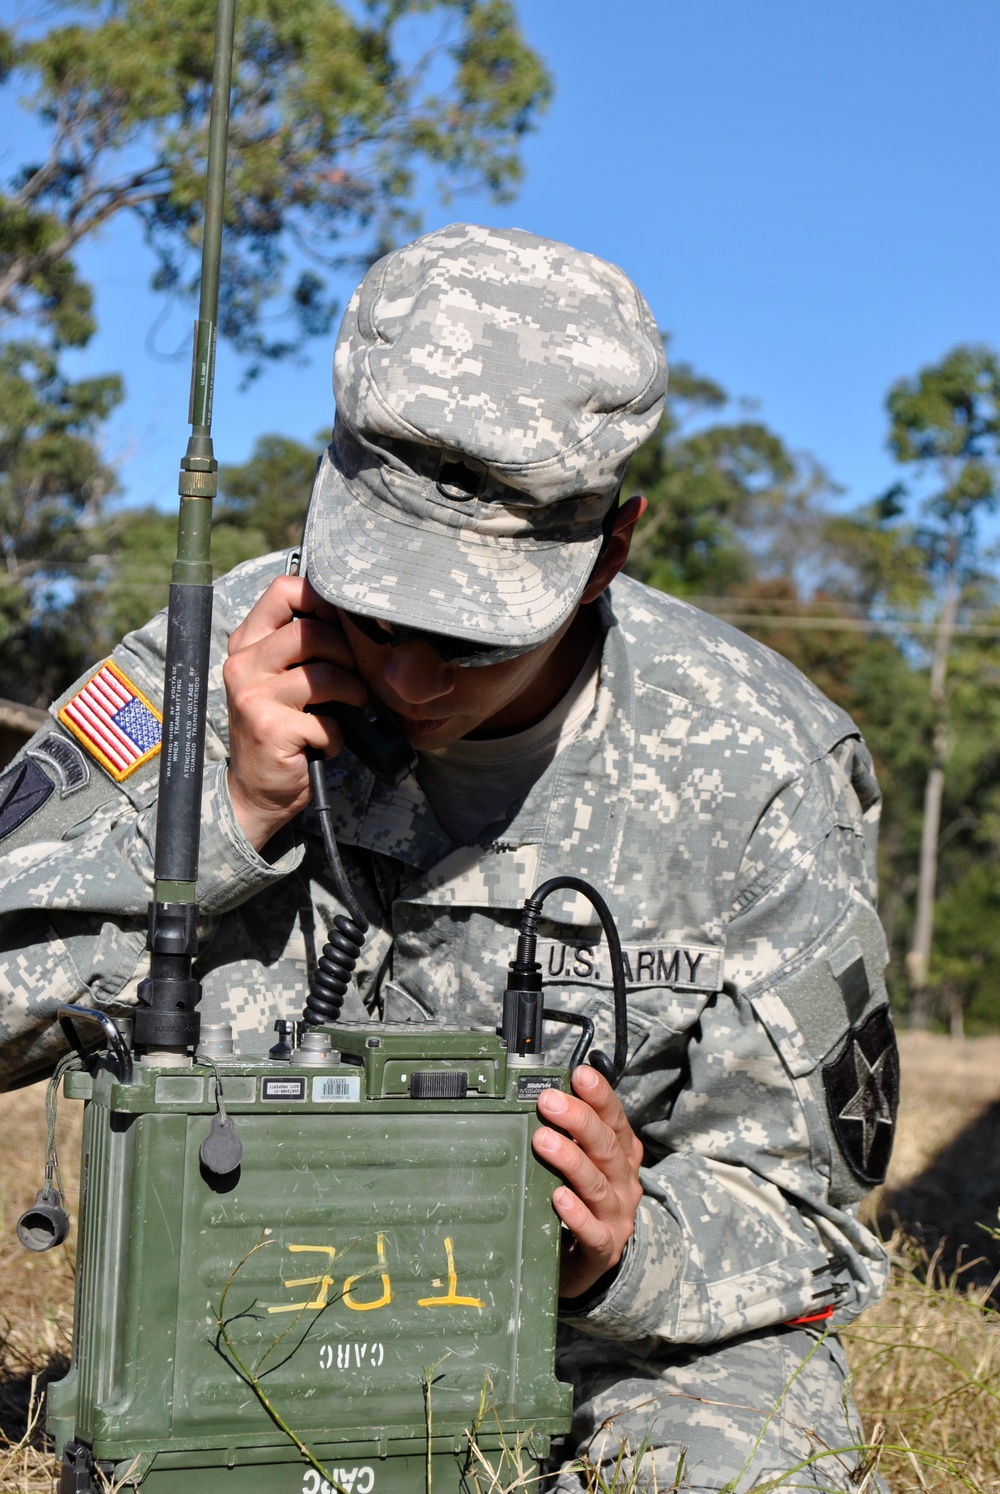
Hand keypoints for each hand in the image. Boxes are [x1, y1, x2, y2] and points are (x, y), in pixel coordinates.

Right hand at [223, 575, 367, 850]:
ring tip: (350, 709)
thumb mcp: (284, 680)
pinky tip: (326, 742)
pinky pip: (327, 721)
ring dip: (352, 695)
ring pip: (324, 675)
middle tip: (355, 680)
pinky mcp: (270, 729)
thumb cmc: (283, 729)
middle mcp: (243, 665)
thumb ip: (305, 646)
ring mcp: (253, 697)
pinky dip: (338, 736)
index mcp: (247, 643)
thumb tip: (355, 615)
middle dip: (348, 656)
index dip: (324, 599)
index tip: (345, 623)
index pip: (284, 590)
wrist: (257, 792)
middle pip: (312, 632)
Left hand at [532, 1065, 643, 1299]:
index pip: (615, 1119)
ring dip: (570, 1160)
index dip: (599, 1096)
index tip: (579, 1074)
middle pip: (605, 1147)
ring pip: (597, 1184)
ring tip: (543, 1141)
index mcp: (621, 1156)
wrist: (592, 1262)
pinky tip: (558, 1198)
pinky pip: (593, 1232)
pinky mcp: (605, 1249)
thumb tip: (542, 1096)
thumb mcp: (583, 1163)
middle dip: (578, 1120)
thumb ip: (568, 1135)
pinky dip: (577, 1213)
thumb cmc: (582, 1201)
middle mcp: (624, 1183)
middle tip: (548, 1101)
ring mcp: (617, 1217)